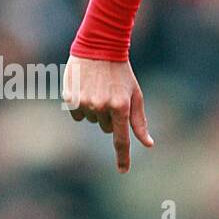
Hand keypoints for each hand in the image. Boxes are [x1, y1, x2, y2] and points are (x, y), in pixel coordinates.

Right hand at [63, 54, 153, 173]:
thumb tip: (148, 144)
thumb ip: (139, 121)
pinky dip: (82, 107)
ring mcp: (85, 102)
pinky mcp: (70, 98)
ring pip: (92, 121)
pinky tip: (86, 91)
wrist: (99, 48)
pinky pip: (78, 115)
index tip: (123, 171)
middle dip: (110, 118)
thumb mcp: (136, 95)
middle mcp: (102, 107)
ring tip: (99, 90)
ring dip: (96, 111)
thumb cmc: (122, 74)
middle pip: (106, 129)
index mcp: (121, 107)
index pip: (121, 139)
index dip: (122, 157)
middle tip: (111, 97)